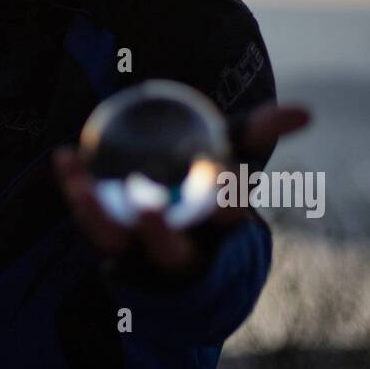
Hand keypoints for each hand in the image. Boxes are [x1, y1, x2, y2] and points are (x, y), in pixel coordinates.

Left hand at [52, 101, 310, 280]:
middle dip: (161, 232)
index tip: (227, 200)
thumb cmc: (209, 189)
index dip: (227, 210)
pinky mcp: (112, 248)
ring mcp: (140, 255)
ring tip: (79, 181)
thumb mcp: (233, 160)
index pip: (227, 224)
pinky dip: (76, 191)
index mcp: (217, 234)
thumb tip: (305, 113)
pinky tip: (64, 158)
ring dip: (97, 214)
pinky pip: (91, 222)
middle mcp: (181, 252)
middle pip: (171, 251)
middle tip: (147, 204)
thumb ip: (260, 137)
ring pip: (119, 243)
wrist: (178, 244)